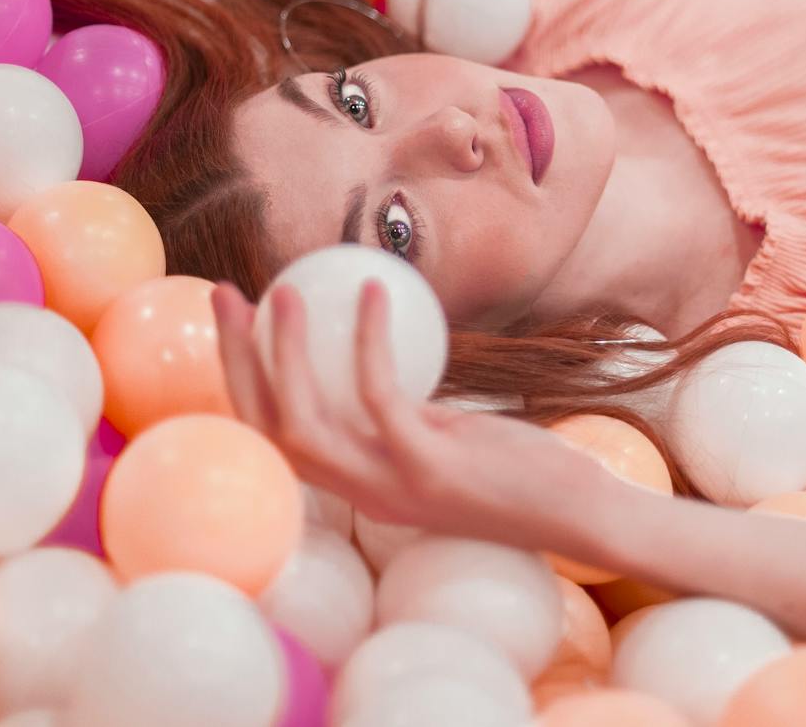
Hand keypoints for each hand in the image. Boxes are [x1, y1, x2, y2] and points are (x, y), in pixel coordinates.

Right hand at [211, 279, 619, 560]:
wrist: (580, 515)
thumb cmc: (520, 469)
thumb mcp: (445, 436)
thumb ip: (405, 413)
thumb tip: (375, 351)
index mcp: (360, 486)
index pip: (273, 438)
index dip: (240, 380)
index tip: (233, 322)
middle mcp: (362, 493)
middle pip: (267, 429)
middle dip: (236, 359)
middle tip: (225, 294)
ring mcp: (392, 487)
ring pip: (305, 422)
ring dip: (284, 353)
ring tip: (281, 292)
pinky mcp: (429, 469)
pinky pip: (380, 398)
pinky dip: (370, 341)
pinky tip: (375, 293)